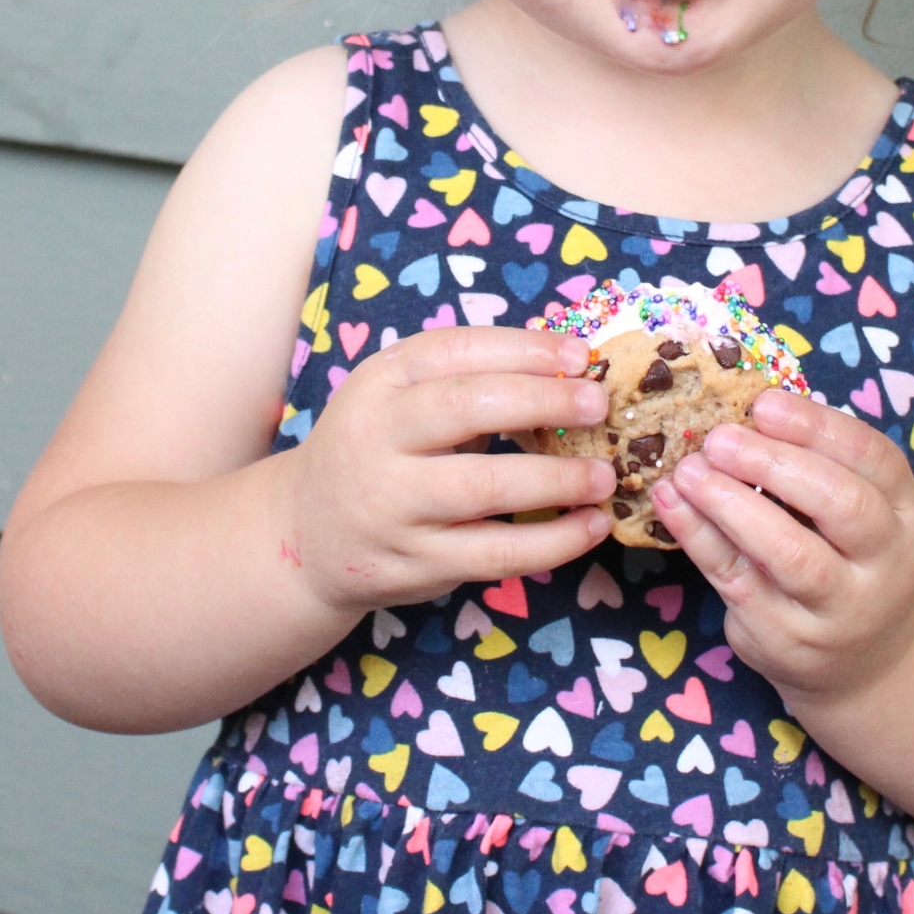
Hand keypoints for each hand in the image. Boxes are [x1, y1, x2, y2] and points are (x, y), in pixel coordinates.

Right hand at [278, 327, 614, 615]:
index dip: (524, 350)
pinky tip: (590, 526)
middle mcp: (378, 439)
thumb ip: (467, 377)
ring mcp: (394, 505)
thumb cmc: (378, 447)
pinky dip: (552, 542)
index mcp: (379, 383)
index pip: (455, 352)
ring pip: (483, 488)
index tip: (580, 356)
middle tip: (598, 405)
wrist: (308, 533)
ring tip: (605, 476)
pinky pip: (494, 553)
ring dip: (556, 479)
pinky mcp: (415, 563)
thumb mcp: (398, 395)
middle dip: (542, 402)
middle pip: (466, 409)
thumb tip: (570, 365)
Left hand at [650, 388, 913, 705]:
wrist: (863, 659)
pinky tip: (671, 503)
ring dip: (733, 505)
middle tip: (719, 438)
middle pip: (843, 506)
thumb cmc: (845, 554)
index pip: (874, 458)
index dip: (817, 426)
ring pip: (791, 555)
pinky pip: (738, 581)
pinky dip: (699, 537)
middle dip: (776, 464)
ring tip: (688, 471)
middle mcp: (885, 563)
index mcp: (903, 512)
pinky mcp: (787, 639)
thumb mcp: (856, 506)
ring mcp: (838, 609)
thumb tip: (743, 406)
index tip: (763, 404)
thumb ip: (814, 460)